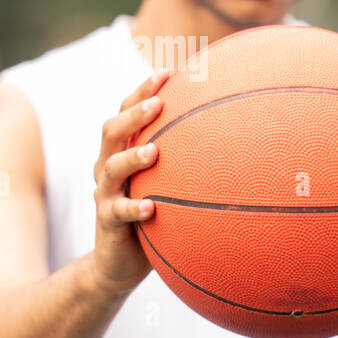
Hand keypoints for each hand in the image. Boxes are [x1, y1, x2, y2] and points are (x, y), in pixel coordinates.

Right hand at [90, 68, 171, 297]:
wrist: (117, 264)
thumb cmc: (150, 217)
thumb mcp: (163, 185)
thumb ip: (183, 161)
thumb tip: (232, 134)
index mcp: (120, 152)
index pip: (125, 112)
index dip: (141, 90)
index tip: (167, 72)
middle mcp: (106, 168)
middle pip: (111, 132)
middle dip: (133, 115)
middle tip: (157, 103)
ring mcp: (105, 195)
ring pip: (110, 168)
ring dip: (131, 157)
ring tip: (154, 152)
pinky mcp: (107, 223)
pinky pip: (118, 213)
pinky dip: (133, 208)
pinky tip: (151, 208)